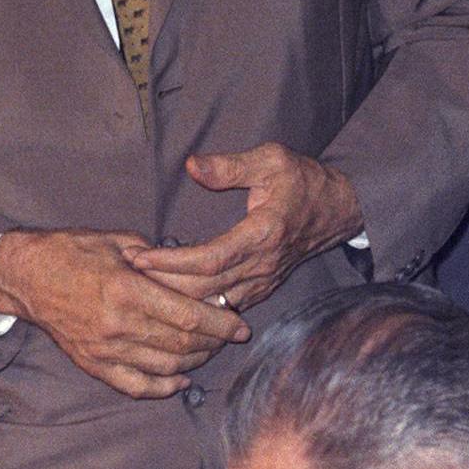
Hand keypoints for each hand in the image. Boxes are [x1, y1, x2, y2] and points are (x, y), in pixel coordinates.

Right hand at [0, 228, 247, 399]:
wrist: (25, 276)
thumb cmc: (72, 251)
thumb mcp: (118, 241)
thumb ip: (158, 258)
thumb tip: (195, 273)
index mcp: (126, 290)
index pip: (188, 317)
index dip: (221, 324)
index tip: (241, 326)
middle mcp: (117, 325)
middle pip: (182, 345)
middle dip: (215, 343)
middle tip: (231, 335)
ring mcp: (104, 349)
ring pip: (165, 368)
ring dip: (195, 362)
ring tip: (210, 350)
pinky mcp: (93, 364)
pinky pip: (136, 386)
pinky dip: (164, 387)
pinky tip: (181, 380)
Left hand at [126, 144, 362, 312]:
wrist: (340, 209)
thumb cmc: (304, 181)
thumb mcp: (271, 159)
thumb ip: (230, 165)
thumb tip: (192, 165)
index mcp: (263, 233)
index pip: (209, 259)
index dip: (171, 263)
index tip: (140, 257)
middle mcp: (262, 265)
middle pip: (205, 289)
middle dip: (164, 284)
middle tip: (128, 274)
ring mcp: (263, 282)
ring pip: (213, 305)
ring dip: (178, 301)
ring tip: (142, 290)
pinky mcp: (262, 289)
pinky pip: (225, 308)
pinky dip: (196, 308)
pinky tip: (171, 302)